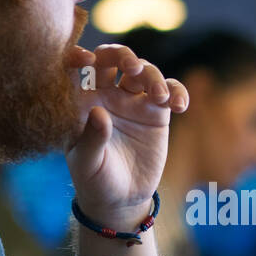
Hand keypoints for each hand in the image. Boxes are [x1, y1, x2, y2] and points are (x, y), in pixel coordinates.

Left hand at [64, 44, 188, 227]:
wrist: (122, 199)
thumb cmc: (95, 181)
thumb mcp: (87, 164)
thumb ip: (91, 139)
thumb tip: (99, 112)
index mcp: (82, 102)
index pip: (75, 69)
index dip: (78, 56)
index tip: (87, 59)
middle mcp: (107, 95)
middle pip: (112, 59)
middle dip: (122, 55)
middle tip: (133, 67)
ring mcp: (133, 102)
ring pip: (144, 71)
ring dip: (153, 76)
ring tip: (160, 97)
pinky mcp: (157, 113)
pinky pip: (169, 91)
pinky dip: (177, 92)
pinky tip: (180, 106)